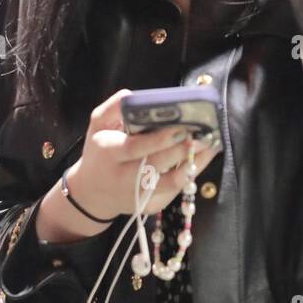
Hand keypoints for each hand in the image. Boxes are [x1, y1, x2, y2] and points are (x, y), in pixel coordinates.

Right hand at [66, 89, 222, 218]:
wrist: (92, 194)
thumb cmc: (99, 153)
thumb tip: (135, 96)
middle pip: (157, 164)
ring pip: (172, 182)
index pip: (135, 147)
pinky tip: (201, 157)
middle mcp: (123, 177)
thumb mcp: (97, 125)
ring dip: (194, 163)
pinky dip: (191, 173)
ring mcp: (138, 195)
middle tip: (204, 134)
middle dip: (183, 149)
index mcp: (109, 153)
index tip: (182, 128)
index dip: (159, 139)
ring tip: (210, 145)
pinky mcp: (150, 206)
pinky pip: (175, 190)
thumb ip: (114, 107)